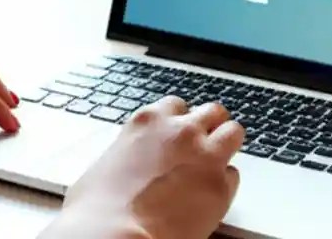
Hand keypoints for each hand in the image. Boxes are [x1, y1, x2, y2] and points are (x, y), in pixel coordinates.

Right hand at [42, 97, 243, 238]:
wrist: (116, 236)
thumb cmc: (98, 209)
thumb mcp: (105, 166)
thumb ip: (127, 154)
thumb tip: (125, 166)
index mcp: (148, 122)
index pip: (176, 106)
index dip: (179, 121)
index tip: (177, 134)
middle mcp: (180, 132)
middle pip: (211, 111)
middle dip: (210, 126)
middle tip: (205, 143)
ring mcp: (204, 156)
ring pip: (233, 132)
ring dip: (226, 144)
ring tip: (217, 163)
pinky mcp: (220, 187)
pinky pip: (233, 176)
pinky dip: (224, 184)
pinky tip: (210, 195)